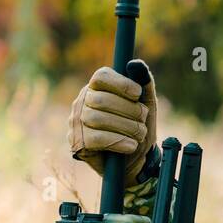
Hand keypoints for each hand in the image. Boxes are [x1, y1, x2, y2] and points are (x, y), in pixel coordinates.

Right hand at [67, 61, 157, 183]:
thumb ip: (144, 82)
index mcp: (97, 88)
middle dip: (129, 110)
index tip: (137, 94)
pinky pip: (96, 138)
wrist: (136, 159)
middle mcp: (82, 102)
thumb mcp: (147, 103)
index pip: (101, 76)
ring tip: (139, 134)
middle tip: (142, 120)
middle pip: (102, 99)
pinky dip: (118, 141)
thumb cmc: (138, 127)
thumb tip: (135, 64)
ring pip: (98, 119)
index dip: (120, 83)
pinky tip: (130, 145)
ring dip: (126, 127)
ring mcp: (76, 122)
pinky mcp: (78, 143)